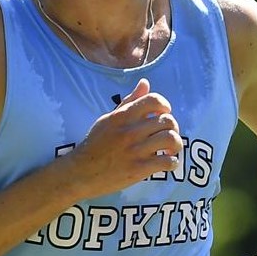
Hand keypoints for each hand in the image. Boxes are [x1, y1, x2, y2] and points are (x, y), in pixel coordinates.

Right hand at [66, 80, 184, 196]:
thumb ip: (129, 101)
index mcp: (122, 116)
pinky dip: (173, 163)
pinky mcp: (138, 169)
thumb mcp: (108, 119)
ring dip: (176, 145)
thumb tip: (145, 83)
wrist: (80, 172)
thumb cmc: (95, 144)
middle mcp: (130, 131)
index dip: (165, 105)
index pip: (154, 100)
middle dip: (173, 128)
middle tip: (168, 135)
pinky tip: (167, 163)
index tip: (163, 114)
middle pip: (167, 121)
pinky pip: (167, 162)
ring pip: (170, 139)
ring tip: (170, 150)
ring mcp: (134, 151)